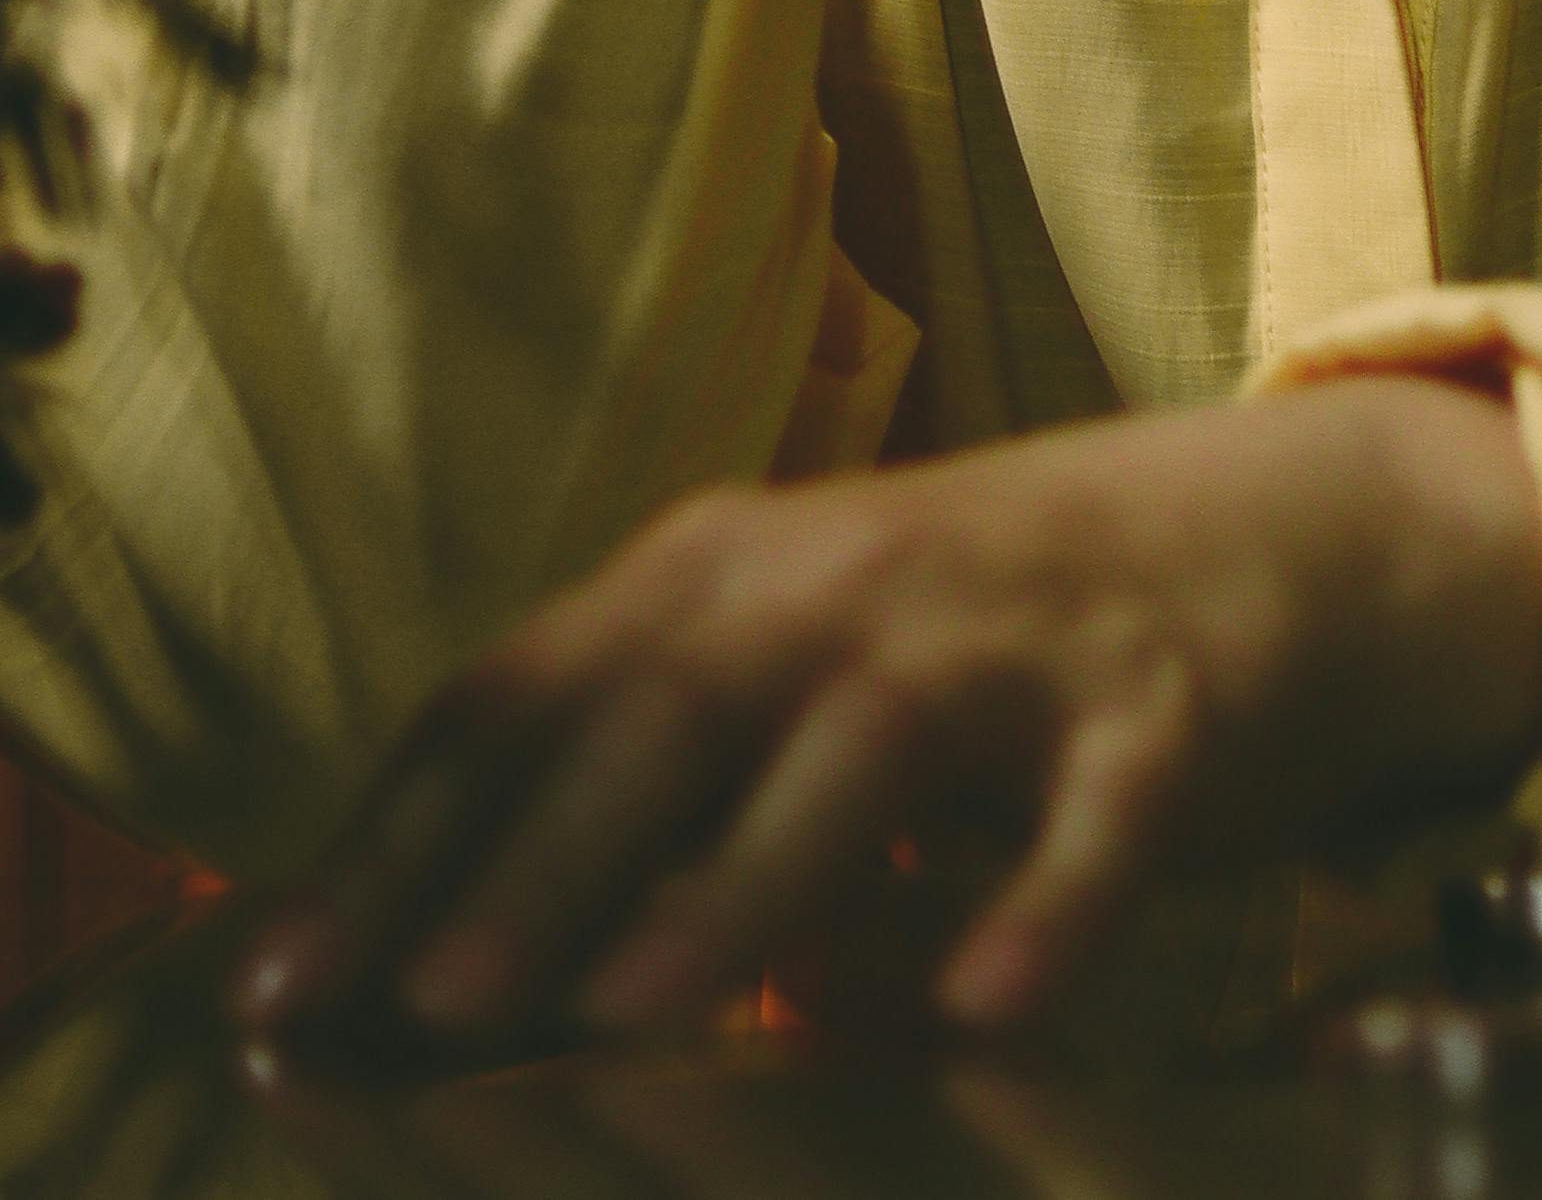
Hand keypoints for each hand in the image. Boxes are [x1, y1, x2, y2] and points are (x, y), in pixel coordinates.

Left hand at [225, 383, 1541, 1064]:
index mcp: (724, 577)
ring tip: (628, 1009)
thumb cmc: (976, 638)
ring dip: (734, 888)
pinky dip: (1038, 909)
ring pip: (852, 756)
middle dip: (529, 867)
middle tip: (415, 1004)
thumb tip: (424, 964)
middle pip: (659, 715)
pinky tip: (980, 1010)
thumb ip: (633, 802)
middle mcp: (843, 584)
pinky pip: (1094, 822)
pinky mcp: (1159, 712)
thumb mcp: (786, 679)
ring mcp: (1007, 640)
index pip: (519, 699)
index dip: (391, 840)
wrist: (1269, 531)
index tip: (272, 985)